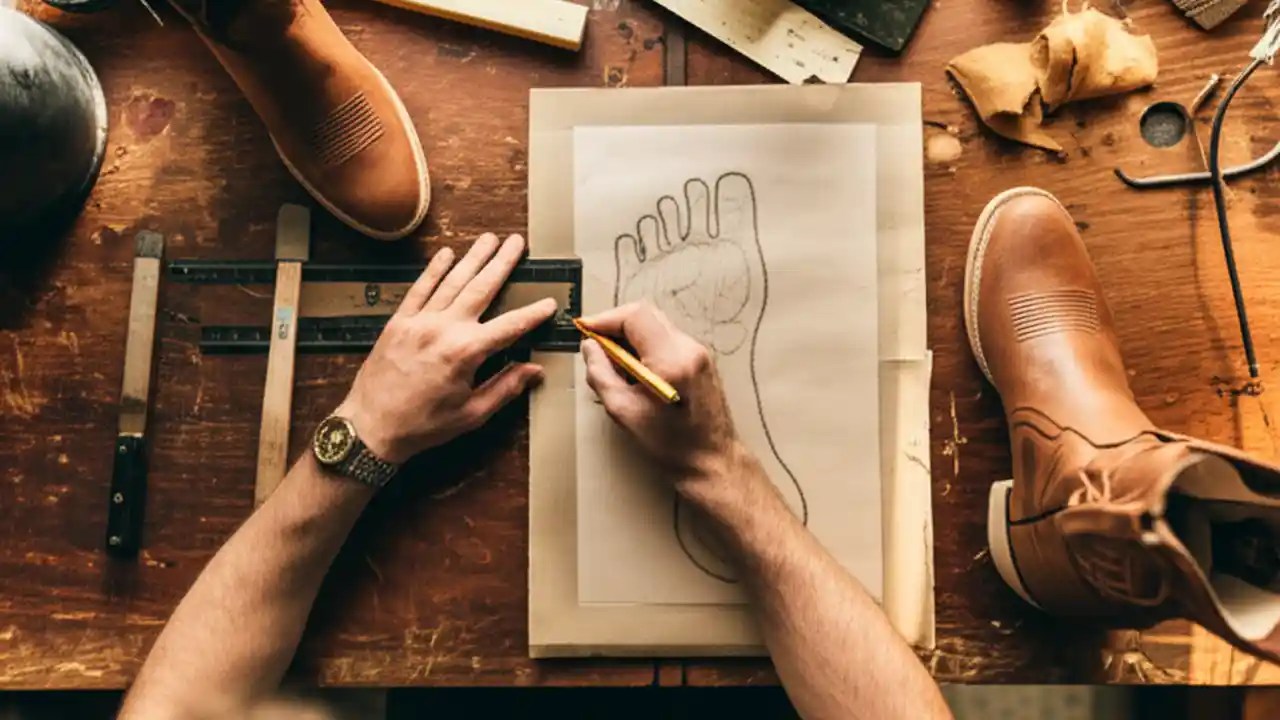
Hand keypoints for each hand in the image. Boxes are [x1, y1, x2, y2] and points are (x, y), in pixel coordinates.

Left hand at [336, 233, 557, 463]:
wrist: (371, 427)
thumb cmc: (423, 426)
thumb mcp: (472, 414)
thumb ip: (505, 388)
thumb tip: (534, 371)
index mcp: (466, 353)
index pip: (510, 326)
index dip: (533, 314)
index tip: (549, 303)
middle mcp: (444, 329)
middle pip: (481, 289)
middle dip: (502, 264)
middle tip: (517, 243)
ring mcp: (419, 321)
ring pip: (452, 282)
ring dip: (473, 258)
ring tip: (490, 238)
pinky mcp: (398, 322)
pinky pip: (419, 289)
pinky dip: (433, 270)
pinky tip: (446, 254)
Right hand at [581, 302, 741, 482]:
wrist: (712, 460)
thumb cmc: (671, 444)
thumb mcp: (624, 411)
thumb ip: (601, 374)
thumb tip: (590, 347)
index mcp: (671, 359)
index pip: (635, 316)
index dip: (605, 319)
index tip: (585, 330)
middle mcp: (689, 348)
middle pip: (646, 315)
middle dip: (615, 325)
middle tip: (596, 346)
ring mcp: (699, 352)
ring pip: (656, 326)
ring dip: (630, 337)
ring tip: (614, 363)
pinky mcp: (701, 360)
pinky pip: (666, 340)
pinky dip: (645, 346)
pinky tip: (635, 371)